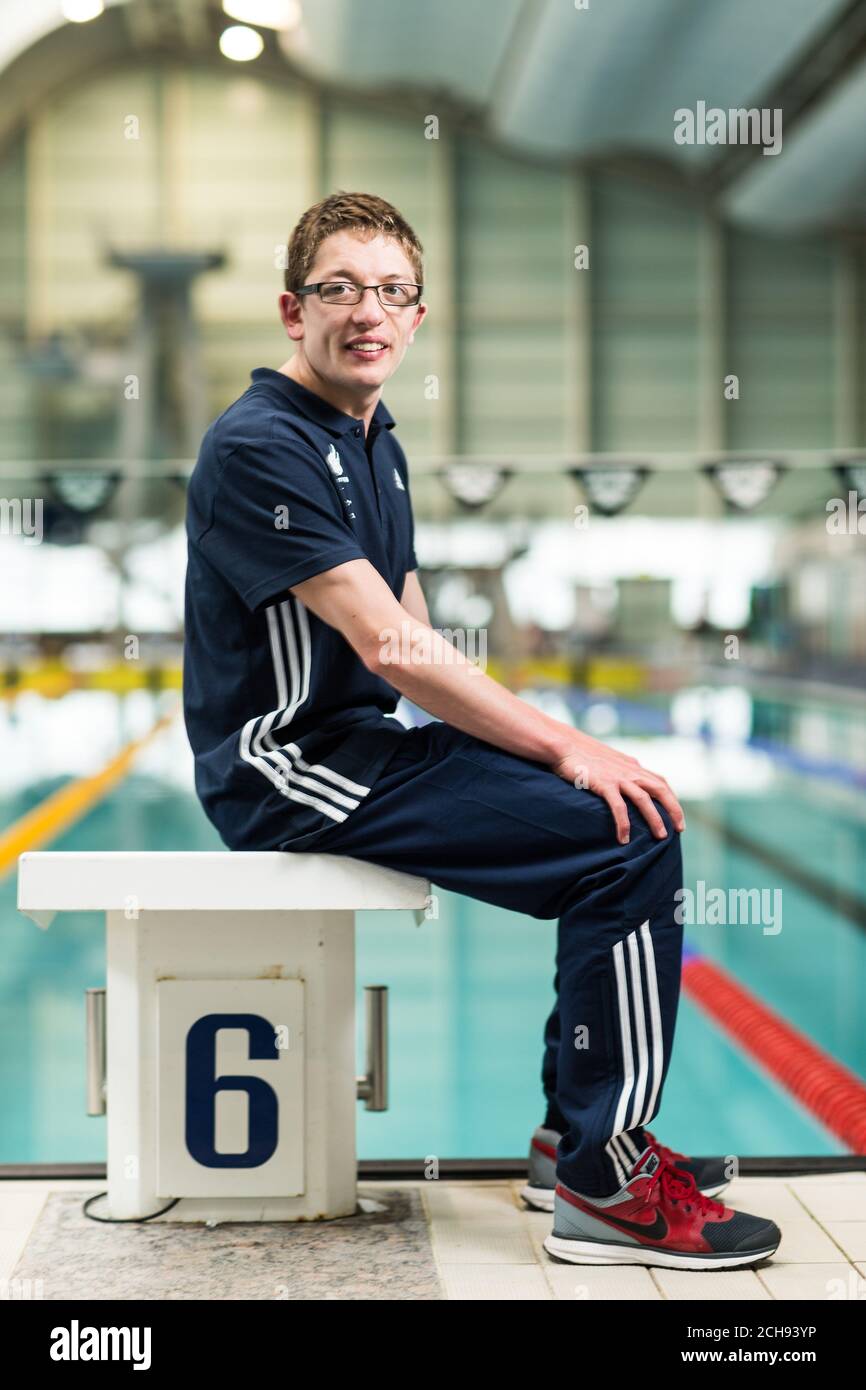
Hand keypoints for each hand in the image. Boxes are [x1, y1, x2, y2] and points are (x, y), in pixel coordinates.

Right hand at [549, 738, 685, 844]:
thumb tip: (630, 781)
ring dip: (655, 819)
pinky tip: (624, 839)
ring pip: (644, 799)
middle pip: (660, 789)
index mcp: (633, 766)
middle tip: (679, 829)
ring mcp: (618, 777)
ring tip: (660, 837)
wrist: (564, 747)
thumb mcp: (610, 761)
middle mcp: (630, 771)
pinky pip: (618, 806)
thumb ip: (623, 770)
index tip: (677, 815)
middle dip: (673, 809)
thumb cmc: (583, 755)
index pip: (660, 782)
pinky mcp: (604, 784)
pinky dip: (624, 823)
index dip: (672, 798)